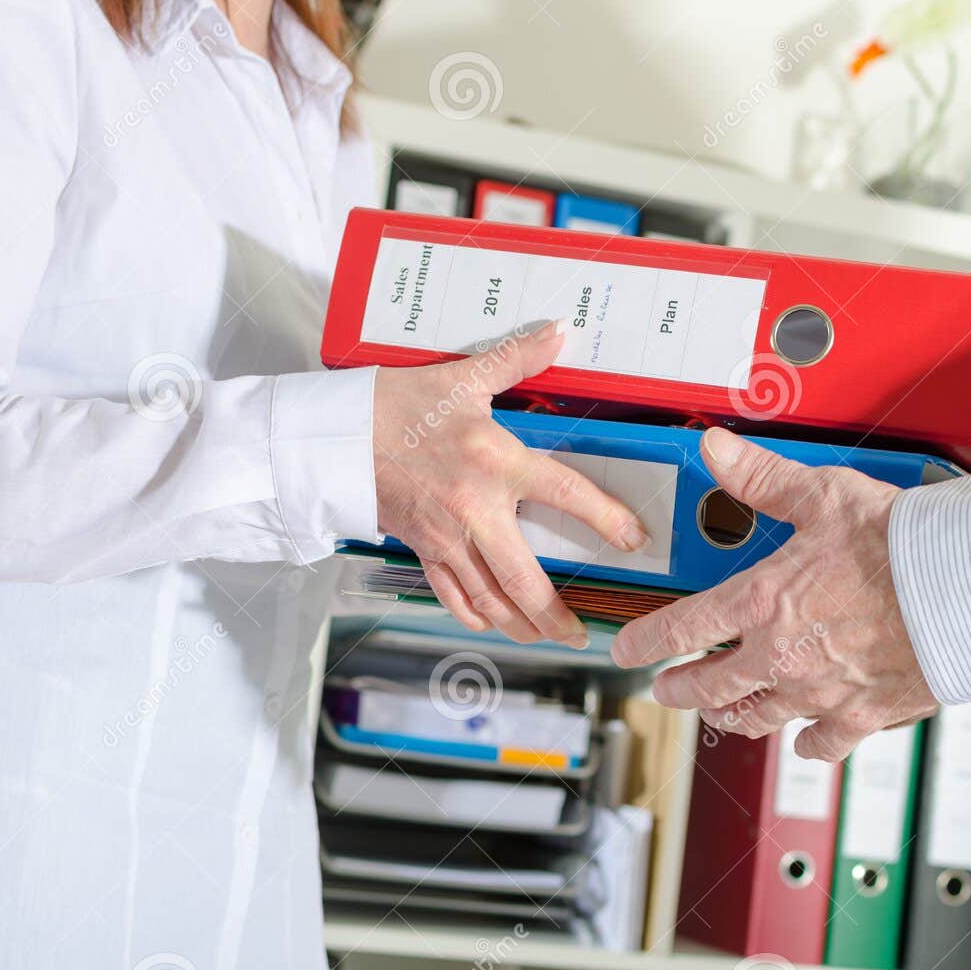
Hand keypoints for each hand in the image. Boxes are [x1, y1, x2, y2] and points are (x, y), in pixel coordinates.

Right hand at [373, 321, 648, 646]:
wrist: (336, 434)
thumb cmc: (397, 404)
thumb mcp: (462, 376)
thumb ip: (517, 357)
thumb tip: (560, 330)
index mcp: (495, 463)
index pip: (566, 495)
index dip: (606, 520)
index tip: (634, 539)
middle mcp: (475, 510)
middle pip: (524, 580)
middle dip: (557, 616)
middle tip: (582, 633)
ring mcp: (447, 537)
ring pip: (490, 599)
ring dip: (521, 627)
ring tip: (546, 639)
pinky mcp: (421, 548)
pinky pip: (451, 595)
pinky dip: (475, 616)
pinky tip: (492, 624)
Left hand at [609, 427, 936, 759]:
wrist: (970, 588)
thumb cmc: (902, 540)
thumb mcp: (822, 494)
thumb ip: (762, 478)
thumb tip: (716, 451)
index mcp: (764, 602)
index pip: (682, 628)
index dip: (645, 642)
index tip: (627, 650)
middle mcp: (782, 656)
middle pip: (710, 686)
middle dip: (680, 688)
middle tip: (666, 688)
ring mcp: (820, 691)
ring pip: (758, 718)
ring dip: (732, 715)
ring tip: (722, 712)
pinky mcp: (862, 715)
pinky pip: (823, 743)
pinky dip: (809, 742)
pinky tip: (805, 738)